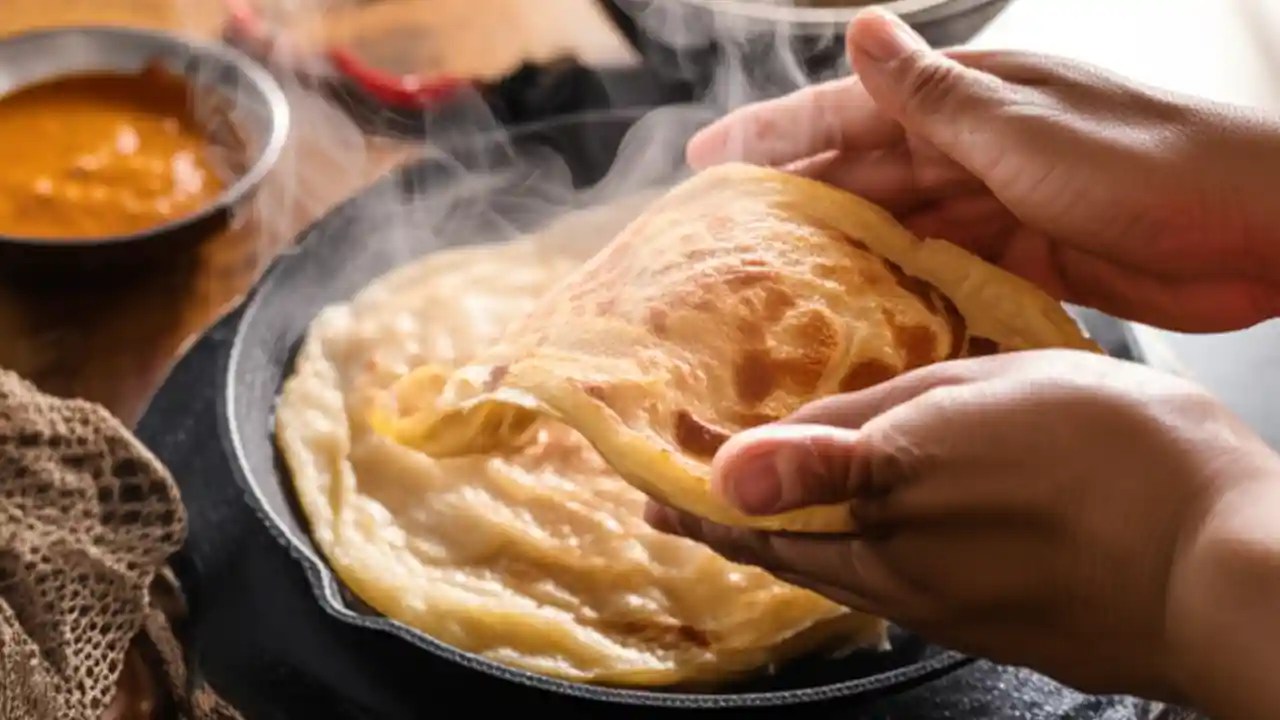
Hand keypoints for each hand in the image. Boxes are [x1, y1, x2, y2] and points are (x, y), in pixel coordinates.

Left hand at [644, 349, 1279, 709]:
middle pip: (777, 549)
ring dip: (773, 541)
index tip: (651, 457)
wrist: (1226, 567)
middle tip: (669, 498)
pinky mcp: (982, 628)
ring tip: (740, 514)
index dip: (693, 477)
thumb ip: (854, 430)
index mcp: (888, 489)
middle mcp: (896, 563)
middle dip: (716, 520)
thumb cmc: (1123, 459)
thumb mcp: (978, 402)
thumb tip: (739, 463)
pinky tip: (857, 537)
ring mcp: (938, 607)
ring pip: (828, 572)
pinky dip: (846, 559)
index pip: (754, 494)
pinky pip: (886, 590)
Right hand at [686, 8, 1279, 332]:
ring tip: (776, 284)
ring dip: (843, 250)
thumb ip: (934, 95)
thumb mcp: (1025, 128)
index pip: (849, 111)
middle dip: (795, 200)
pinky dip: (906, 286)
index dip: (773, 135)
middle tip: (724, 241)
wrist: (1264, 228)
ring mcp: (1004, 199)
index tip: (706, 161)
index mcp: (972, 98)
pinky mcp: (1031, 252)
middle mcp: (978, 143)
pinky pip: (948, 268)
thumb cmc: (1153, 165)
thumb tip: (858, 27)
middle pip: (866, 173)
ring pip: (901, 224)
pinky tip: (867, 310)